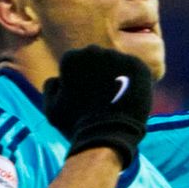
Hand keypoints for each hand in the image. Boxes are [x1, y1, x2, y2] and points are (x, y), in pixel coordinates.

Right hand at [43, 46, 153, 165]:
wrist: (108, 136)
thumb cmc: (76, 125)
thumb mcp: (50, 110)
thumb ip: (50, 87)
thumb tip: (57, 78)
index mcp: (71, 57)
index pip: (75, 63)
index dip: (78, 80)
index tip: (82, 97)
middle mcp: (94, 51)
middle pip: (95, 59)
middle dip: (97, 73)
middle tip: (100, 97)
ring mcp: (118, 57)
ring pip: (115, 63)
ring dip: (115, 75)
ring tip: (115, 99)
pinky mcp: (138, 66)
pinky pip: (133, 70)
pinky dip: (132, 81)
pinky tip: (127, 98)